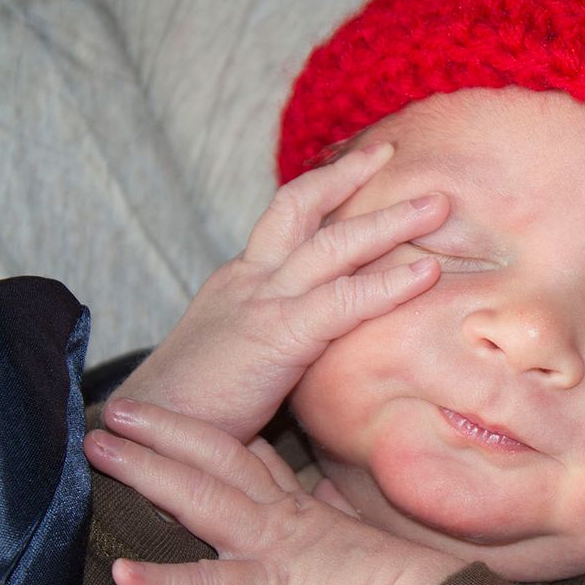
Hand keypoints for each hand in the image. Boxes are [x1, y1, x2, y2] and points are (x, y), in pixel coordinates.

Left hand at [84, 398, 463, 584]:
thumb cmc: (400, 584)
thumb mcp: (358, 538)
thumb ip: (335, 515)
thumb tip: (329, 496)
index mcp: (301, 511)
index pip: (251, 459)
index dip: (211, 433)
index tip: (182, 406)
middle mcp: (281, 520)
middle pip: (217, 460)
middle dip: (164, 430)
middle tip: (117, 407)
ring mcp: (274, 549)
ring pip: (203, 501)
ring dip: (148, 473)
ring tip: (100, 451)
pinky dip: (166, 580)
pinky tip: (123, 572)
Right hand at [109, 141, 445, 442]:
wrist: (145, 435)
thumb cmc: (196, 408)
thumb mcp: (240, 354)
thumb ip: (279, 335)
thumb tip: (325, 337)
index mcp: (240, 281)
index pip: (285, 217)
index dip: (322, 188)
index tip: (357, 166)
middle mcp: (250, 279)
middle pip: (302, 206)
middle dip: (350, 175)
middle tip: (391, 149)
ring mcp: (263, 302)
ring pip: (333, 244)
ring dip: (390, 221)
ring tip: (440, 204)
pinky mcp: (278, 336)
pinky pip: (344, 302)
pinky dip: (389, 284)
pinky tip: (427, 273)